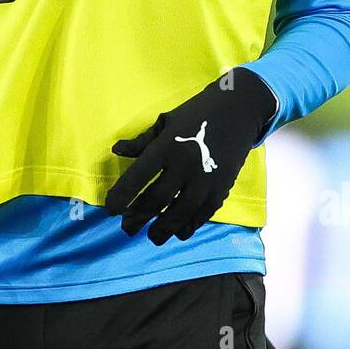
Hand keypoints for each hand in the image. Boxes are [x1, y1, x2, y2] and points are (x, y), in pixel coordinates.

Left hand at [105, 67, 275, 245]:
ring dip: (163, 229)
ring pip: (180, 213)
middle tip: (127, 228)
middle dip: (138, 217)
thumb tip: (116, 151)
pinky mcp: (222, 188)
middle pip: (157, 199)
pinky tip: (178, 232)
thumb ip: (141, 142)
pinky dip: (189, 226)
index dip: (122, 195)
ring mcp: (206, 178)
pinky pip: (202, 214)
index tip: (111, 209)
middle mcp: (185, 164)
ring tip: (152, 237)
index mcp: (167, 145)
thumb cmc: (196, 114)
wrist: (239, 110)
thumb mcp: (165, 122)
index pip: (138, 176)